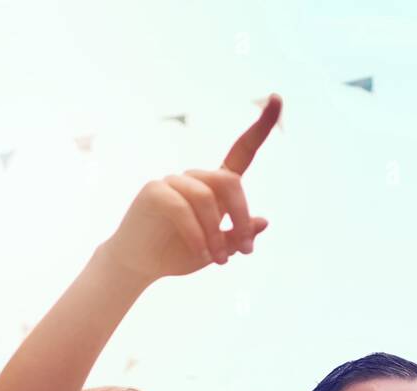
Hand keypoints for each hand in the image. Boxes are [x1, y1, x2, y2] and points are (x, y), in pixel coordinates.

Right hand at [99, 94, 280, 284]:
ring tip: (219, 260)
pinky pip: (184, 209)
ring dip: (218, 233)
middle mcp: (195, 178)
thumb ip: (236, 236)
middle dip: (241, 216)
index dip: (261, 127)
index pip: (241, 151)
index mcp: (214, 187)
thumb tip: (264, 221)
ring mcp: (173, 181)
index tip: (277, 98)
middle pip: (229, 182)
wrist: (139, 266)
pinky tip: (202, 254)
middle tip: (245, 249)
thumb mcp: (216, 250)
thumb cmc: (177, 254)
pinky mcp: (155, 191)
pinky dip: (198, 235)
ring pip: (207, 198)